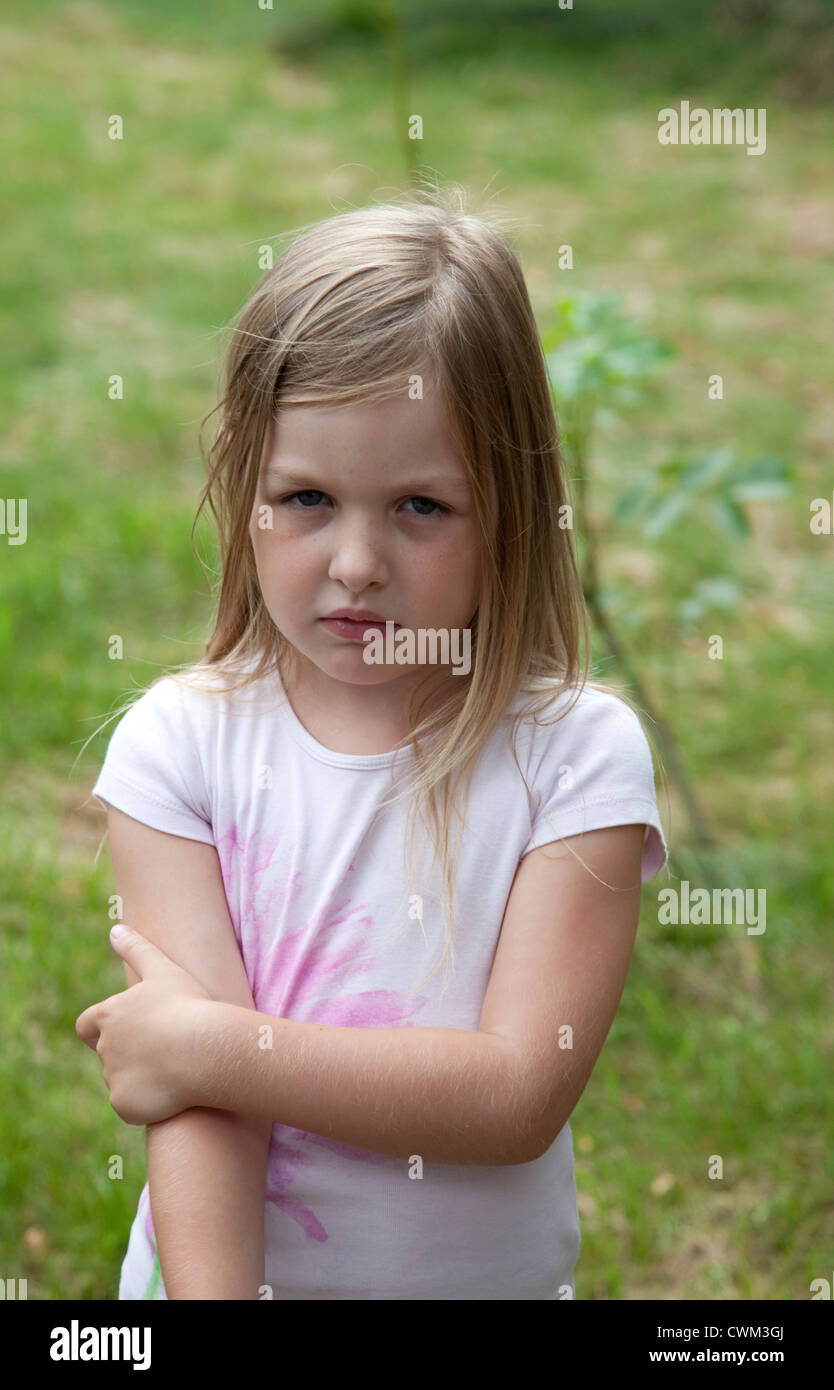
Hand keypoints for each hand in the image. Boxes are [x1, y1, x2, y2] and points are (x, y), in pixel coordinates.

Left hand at [75, 925, 213, 1125]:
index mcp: (108, 1015)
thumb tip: (115, 928)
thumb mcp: (162, 969)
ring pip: (122, 1080)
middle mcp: (104, 1047)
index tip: (125, 1030)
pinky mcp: (124, 1104)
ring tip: (174, 1069)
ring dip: (141, 1077)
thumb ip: (135, 948)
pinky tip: (173, 1092)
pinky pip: (132, 1106)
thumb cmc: (187, 1005)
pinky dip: (147, 1102)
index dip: (99, 1029)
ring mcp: (112, 1078)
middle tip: (164, 1049)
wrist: (204, 1049)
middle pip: (108, 1054)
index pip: (86, 1025)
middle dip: (131, 1054)